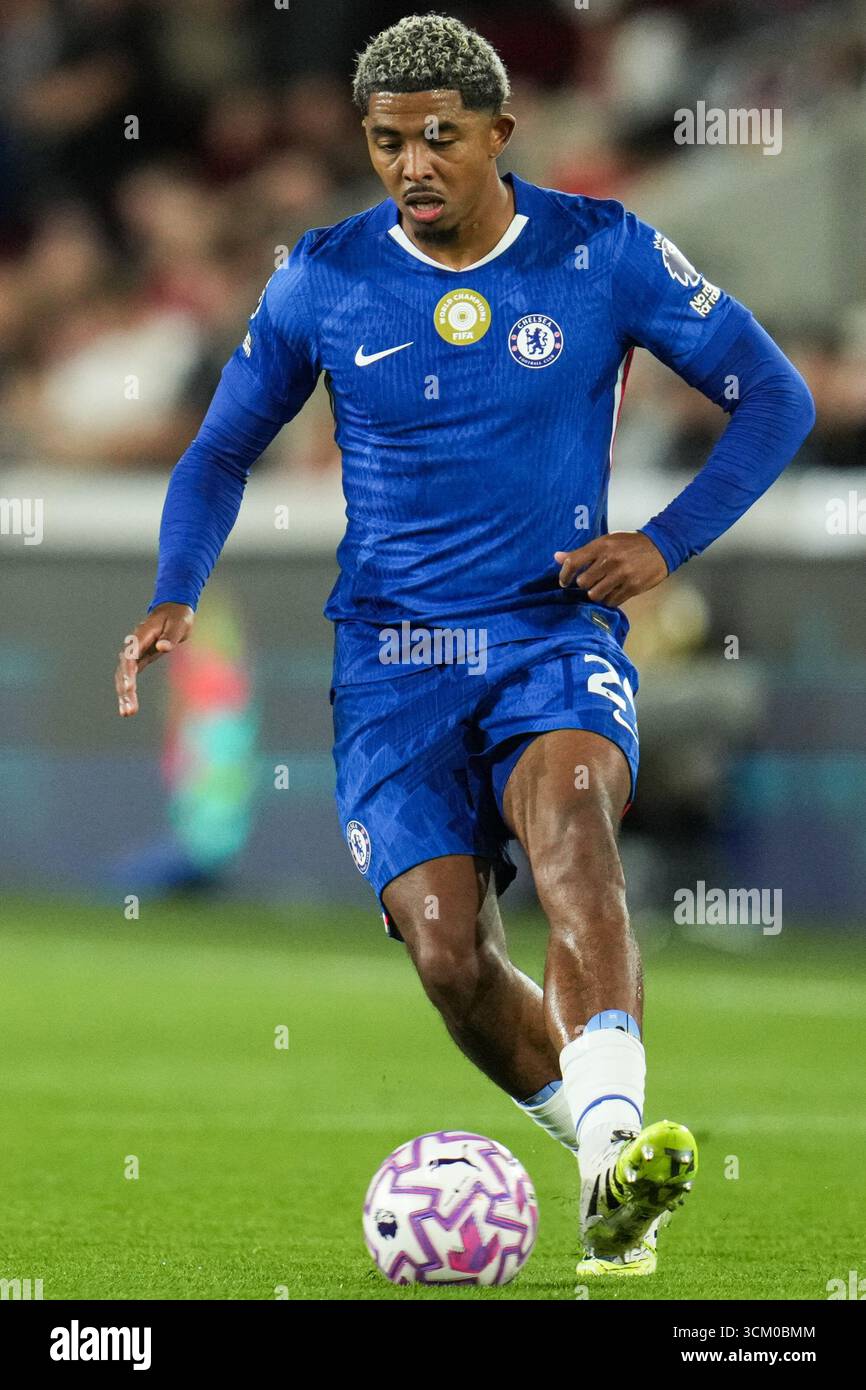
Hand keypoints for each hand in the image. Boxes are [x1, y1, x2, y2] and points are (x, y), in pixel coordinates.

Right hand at [115, 602, 193, 716]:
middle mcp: (133, 645)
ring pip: (124, 676)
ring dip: (125, 695)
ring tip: (127, 713)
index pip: (130, 654)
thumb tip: (162, 647)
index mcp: (141, 635)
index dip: (127, 671)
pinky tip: (129, 707)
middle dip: (125, 690)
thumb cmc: (177, 617)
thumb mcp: (178, 625)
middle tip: (128, 711)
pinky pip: (131, 677)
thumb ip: (170, 636)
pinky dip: (129, 691)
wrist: (173, 610)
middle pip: (124, 669)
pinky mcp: (139, 660)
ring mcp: (134, 653)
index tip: (128, 686)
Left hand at [554, 531, 667, 606]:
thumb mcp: (606, 542)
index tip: (564, 582)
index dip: (564, 575)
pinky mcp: (632, 587)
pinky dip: (609, 599)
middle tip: (592, 582)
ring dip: (596, 594)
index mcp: (601, 546)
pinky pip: (611, 601)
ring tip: (603, 587)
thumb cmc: (629, 544)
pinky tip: (614, 591)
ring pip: (595, 595)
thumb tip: (556, 557)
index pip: (573, 562)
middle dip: (585, 585)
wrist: (660, 546)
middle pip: (583, 583)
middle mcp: (610, 560)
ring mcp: (622, 575)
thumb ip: (581, 552)